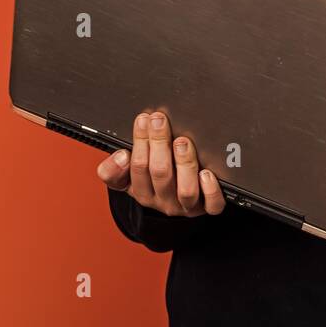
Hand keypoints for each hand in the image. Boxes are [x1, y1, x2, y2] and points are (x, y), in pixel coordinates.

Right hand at [96, 110, 224, 216]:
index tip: (144, 119)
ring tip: (182, 142)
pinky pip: (212, 205)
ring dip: (184, 163)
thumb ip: (113, 169)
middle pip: (160, 173)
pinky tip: (207, 173)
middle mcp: (164, 200)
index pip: (138, 167)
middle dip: (159, 143)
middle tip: (160, 121)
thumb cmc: (153, 182)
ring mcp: (187, 205)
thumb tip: (120, 156)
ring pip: (186, 190)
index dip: (140, 141)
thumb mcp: (126, 179)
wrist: (175, 207)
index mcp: (142, 192)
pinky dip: (210, 189)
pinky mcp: (209, 207)